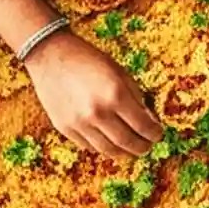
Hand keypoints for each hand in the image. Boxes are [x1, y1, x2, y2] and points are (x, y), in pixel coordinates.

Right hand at [25, 31, 162, 158]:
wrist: (50, 54)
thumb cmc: (89, 59)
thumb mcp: (119, 72)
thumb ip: (135, 97)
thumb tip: (148, 120)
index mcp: (115, 94)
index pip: (143, 126)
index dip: (154, 133)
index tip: (158, 134)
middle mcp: (97, 112)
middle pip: (127, 143)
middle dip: (142, 148)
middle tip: (147, 146)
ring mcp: (79, 123)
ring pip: (107, 150)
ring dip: (123, 152)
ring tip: (130, 148)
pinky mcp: (64, 128)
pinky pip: (88, 146)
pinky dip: (102, 146)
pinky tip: (108, 140)